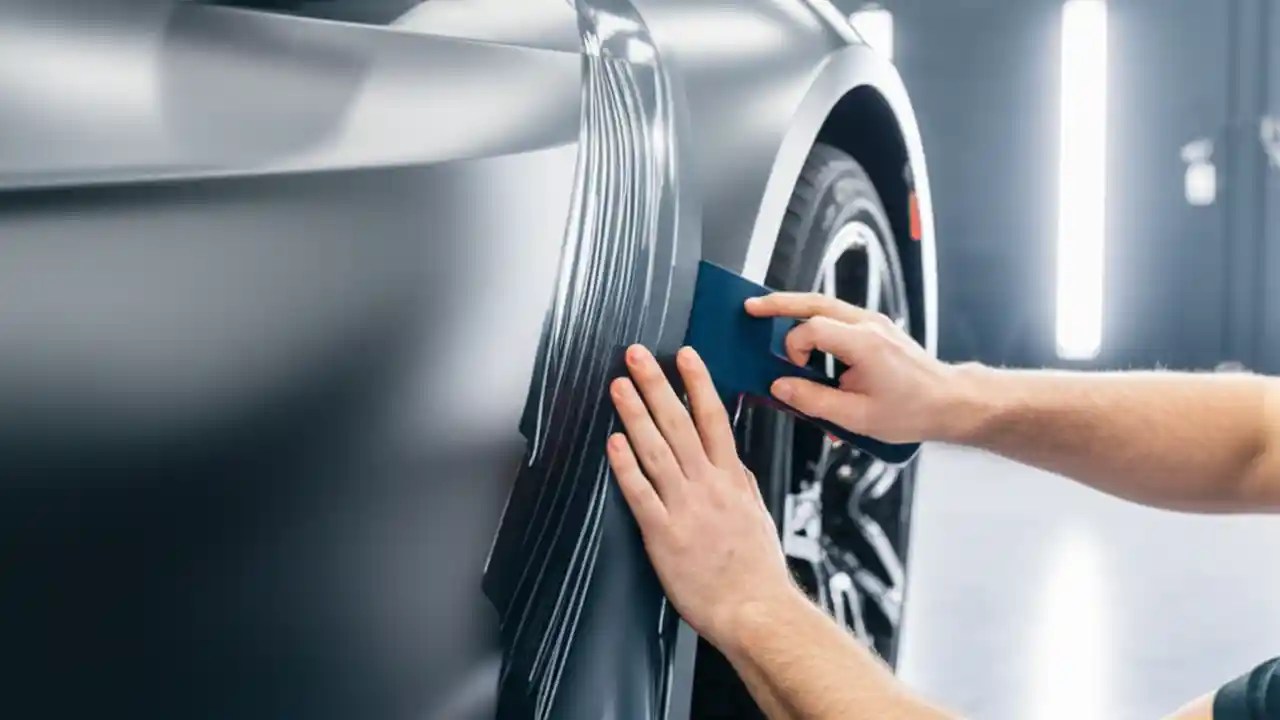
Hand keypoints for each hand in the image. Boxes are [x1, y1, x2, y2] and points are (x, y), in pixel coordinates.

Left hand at [607, 345, 799, 648]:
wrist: (755, 610)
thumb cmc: (757, 570)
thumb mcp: (757, 514)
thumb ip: (740, 482)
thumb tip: (729, 457)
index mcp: (731, 478)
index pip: (713, 418)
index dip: (697, 382)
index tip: (684, 355)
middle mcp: (708, 485)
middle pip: (679, 424)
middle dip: (656, 384)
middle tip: (637, 355)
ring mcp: (685, 507)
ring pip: (656, 450)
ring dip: (635, 414)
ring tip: (619, 385)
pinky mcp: (664, 534)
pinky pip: (641, 493)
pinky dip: (626, 465)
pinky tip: (613, 442)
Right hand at [745, 292, 964, 442]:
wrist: (949, 402)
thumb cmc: (913, 410)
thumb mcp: (857, 417)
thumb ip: (813, 400)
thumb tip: (781, 387)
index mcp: (864, 343)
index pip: (812, 329)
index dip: (793, 348)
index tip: (791, 372)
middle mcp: (868, 325)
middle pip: (815, 302)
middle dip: (779, 303)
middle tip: (751, 307)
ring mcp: (874, 323)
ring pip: (826, 304)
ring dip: (796, 308)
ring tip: (769, 313)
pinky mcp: (875, 328)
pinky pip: (838, 316)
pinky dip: (815, 318)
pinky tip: (803, 333)